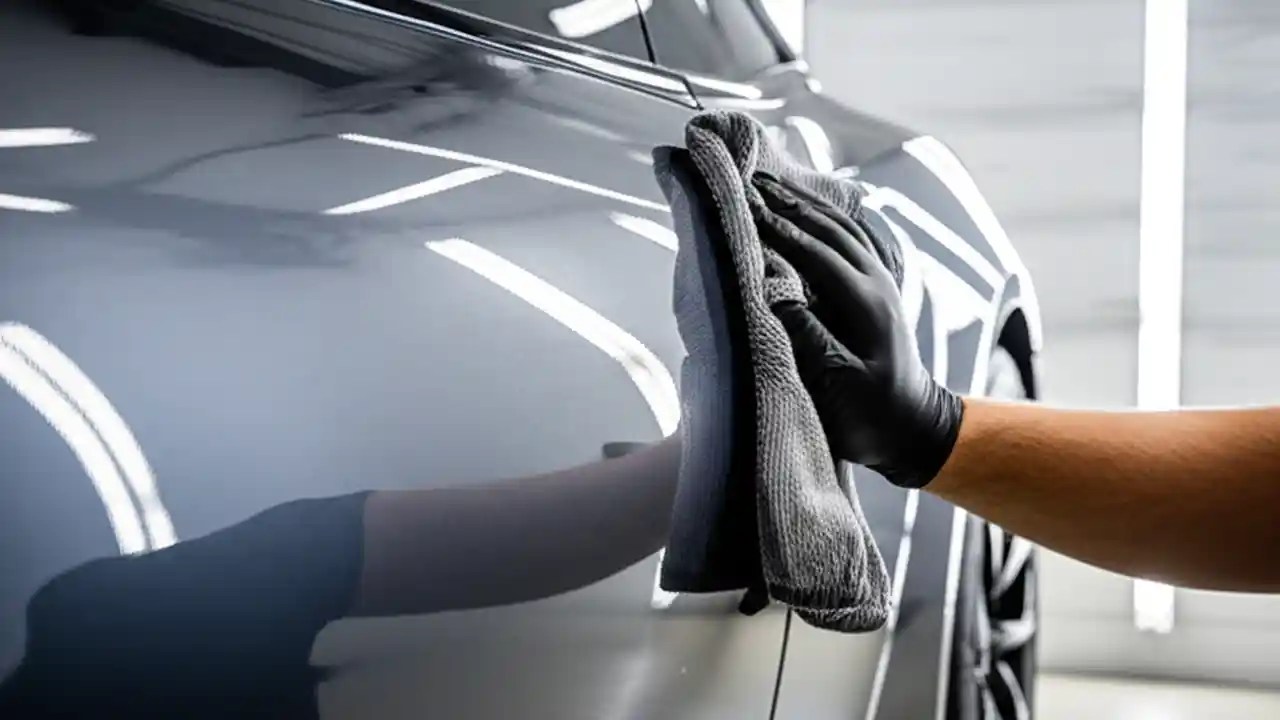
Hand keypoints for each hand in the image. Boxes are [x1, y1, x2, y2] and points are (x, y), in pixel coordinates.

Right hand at [752, 174, 962, 487]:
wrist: (913, 428)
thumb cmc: (871, 415)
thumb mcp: (838, 384)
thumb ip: (808, 336)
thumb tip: (773, 292)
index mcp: (867, 303)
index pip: (817, 252)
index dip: (780, 228)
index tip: (744, 205)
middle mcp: (877, 283)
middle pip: (830, 229)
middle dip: (789, 203)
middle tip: (750, 180)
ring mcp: (880, 283)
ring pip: (843, 228)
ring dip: (806, 204)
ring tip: (772, 185)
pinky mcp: (877, 289)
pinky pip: (851, 239)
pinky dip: (825, 218)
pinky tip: (808, 209)